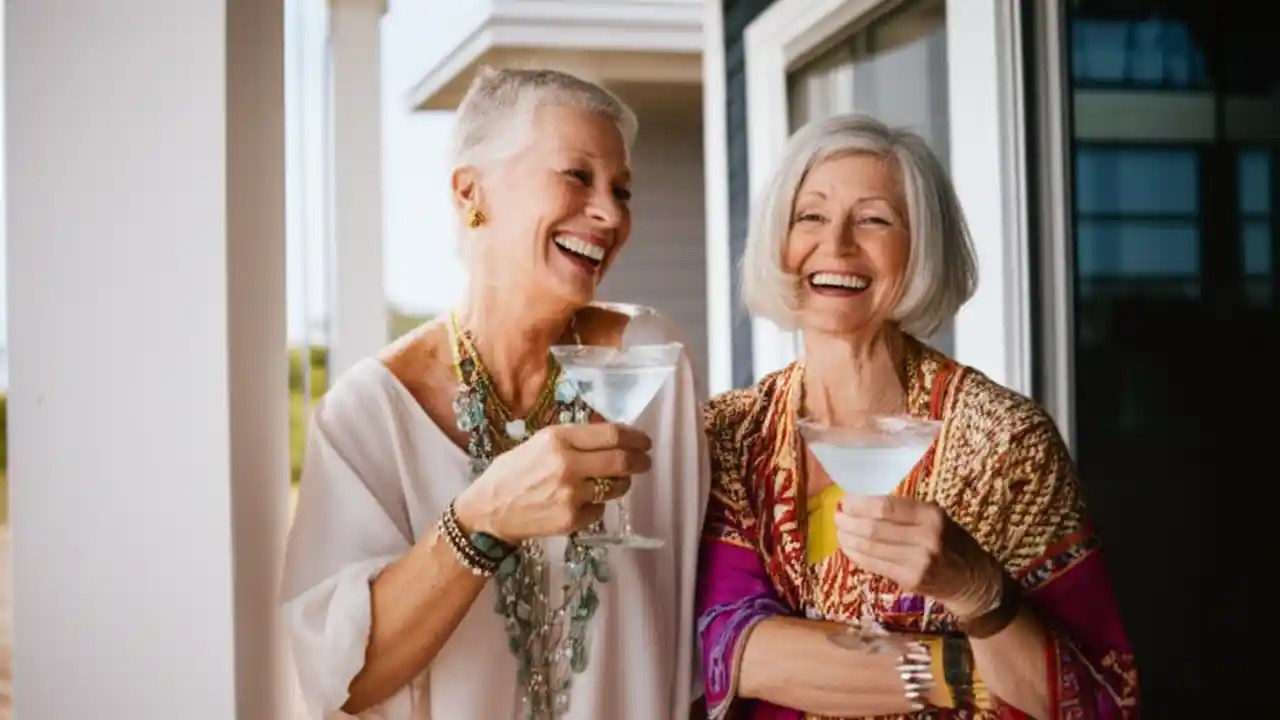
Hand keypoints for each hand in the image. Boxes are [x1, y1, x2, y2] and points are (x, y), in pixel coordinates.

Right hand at [455, 423, 650, 542]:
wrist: (488, 510)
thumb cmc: (512, 472)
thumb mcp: (538, 442)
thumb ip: (573, 439)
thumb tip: (611, 436)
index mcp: (557, 439)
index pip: (611, 435)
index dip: (635, 437)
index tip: (644, 440)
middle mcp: (567, 465)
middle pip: (621, 461)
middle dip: (640, 460)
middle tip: (645, 461)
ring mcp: (571, 495)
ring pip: (616, 487)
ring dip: (623, 483)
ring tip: (616, 481)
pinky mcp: (571, 520)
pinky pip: (599, 509)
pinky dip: (597, 505)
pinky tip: (582, 502)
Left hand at [834, 494, 1002, 617]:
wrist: (972, 580)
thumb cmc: (951, 542)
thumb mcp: (936, 518)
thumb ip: (906, 511)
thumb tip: (863, 502)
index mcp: (931, 515)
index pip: (886, 507)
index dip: (860, 504)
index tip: (845, 500)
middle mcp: (925, 538)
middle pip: (874, 528)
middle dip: (849, 521)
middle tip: (837, 515)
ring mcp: (917, 562)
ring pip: (871, 547)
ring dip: (848, 538)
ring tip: (839, 530)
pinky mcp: (909, 580)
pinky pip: (875, 565)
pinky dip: (857, 555)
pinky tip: (848, 548)